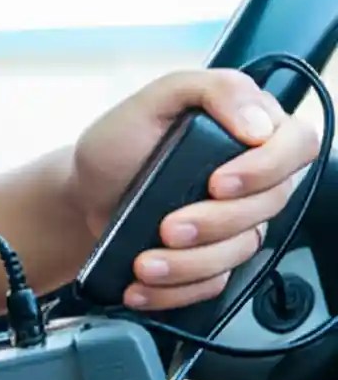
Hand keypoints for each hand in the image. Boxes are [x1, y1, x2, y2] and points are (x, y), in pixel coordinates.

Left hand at [71, 68, 319, 310]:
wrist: (83, 192)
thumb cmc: (119, 143)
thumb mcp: (154, 99)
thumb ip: (212, 89)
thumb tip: (259, 121)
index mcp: (248, 129)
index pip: (297, 145)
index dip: (266, 169)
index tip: (218, 182)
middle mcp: (251, 177)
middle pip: (269, 206)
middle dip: (215, 222)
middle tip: (168, 225)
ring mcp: (235, 221)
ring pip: (241, 251)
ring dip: (190, 263)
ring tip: (144, 262)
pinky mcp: (213, 258)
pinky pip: (214, 283)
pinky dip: (176, 290)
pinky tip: (142, 285)